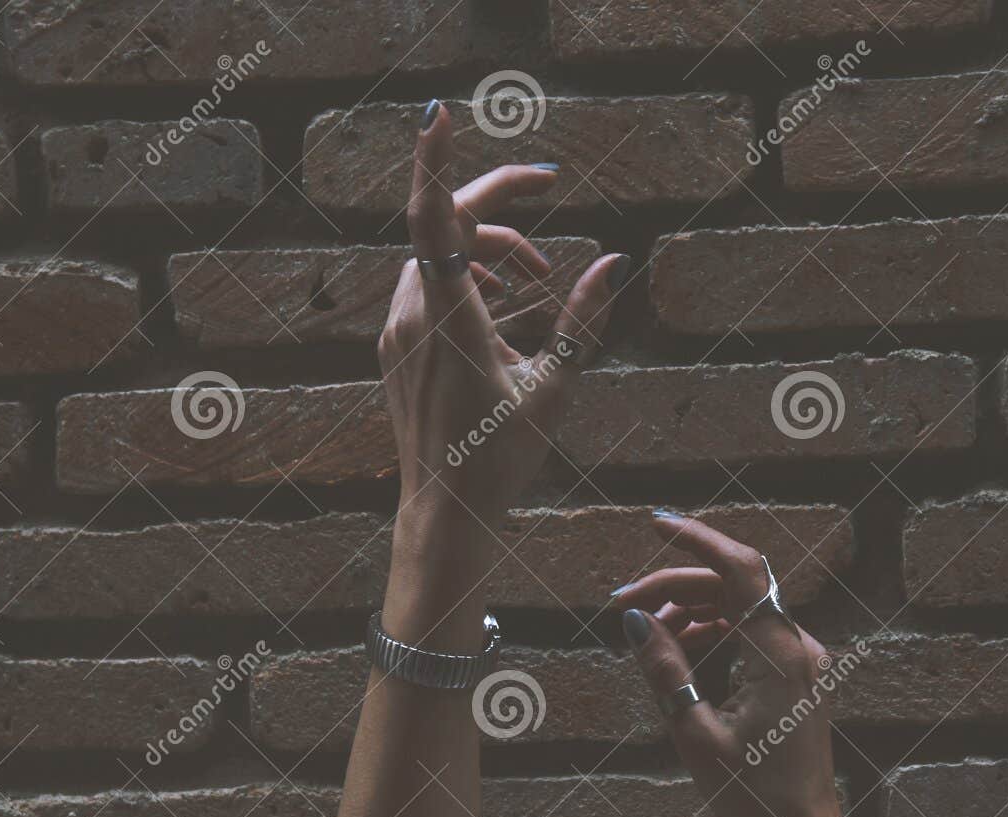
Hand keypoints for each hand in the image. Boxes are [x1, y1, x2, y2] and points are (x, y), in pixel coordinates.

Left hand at [378, 100, 628, 531]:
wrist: (443, 511)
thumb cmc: (500, 457)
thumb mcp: (554, 388)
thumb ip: (583, 320)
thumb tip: (613, 262)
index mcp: (451, 320)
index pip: (432, 218)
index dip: (435, 160)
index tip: (439, 113)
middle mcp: (413, 316)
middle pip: (441, 223)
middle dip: (496, 204)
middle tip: (545, 192)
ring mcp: (396, 330)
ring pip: (432, 252)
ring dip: (483, 243)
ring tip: (535, 276)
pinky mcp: (393, 346)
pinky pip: (423, 282)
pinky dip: (462, 272)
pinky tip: (499, 302)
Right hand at [613, 513, 845, 816]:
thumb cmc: (752, 794)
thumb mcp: (694, 733)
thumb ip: (665, 669)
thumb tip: (635, 621)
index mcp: (780, 655)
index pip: (740, 568)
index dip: (697, 538)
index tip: (655, 523)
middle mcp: (799, 647)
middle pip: (733, 587)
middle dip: (676, 586)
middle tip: (623, 606)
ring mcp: (802, 660)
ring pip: (741, 608)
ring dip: (692, 611)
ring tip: (645, 633)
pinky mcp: (798, 674)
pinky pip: (752, 633)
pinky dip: (715, 632)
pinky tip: (679, 650)